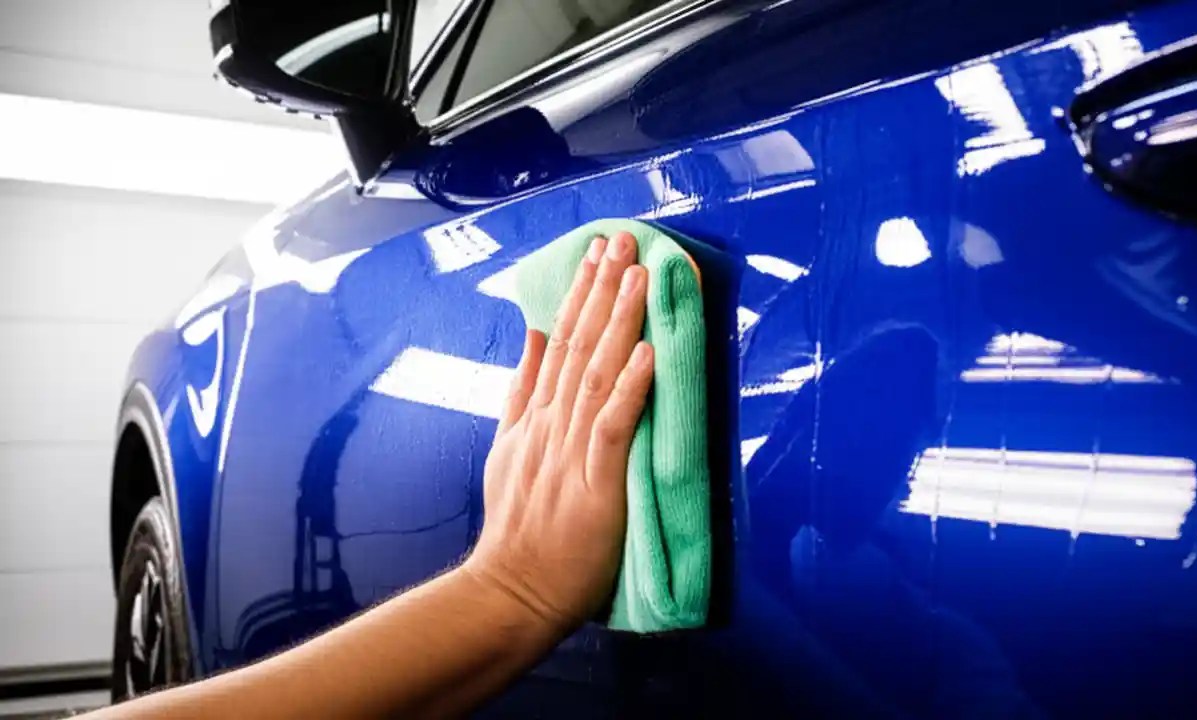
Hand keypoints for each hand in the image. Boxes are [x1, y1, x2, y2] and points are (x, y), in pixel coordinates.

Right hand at [465, 231, 652, 635]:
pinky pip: (613, 426)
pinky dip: (629, 388)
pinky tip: (646, 353)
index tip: (597, 252)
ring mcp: (569, 450)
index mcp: (535, 415)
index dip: (580, 293)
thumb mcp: (506, 448)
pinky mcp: (593, 482)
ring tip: (639, 275)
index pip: (559, 340)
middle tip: (623, 239)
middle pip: (577, 343)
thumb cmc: (517, 527)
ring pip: (595, 372)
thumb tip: (533, 335)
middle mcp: (551, 423)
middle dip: (602, 288)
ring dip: (618, 321)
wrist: (510, 588)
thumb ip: (521, 390)